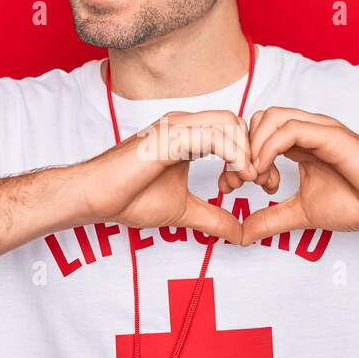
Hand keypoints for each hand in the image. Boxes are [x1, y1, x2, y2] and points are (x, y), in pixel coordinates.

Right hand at [80, 110, 257, 244]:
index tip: (263, 183)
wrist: (95, 197)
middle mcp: (185, 124)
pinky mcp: (169, 137)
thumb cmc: (130, 197)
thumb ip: (213, 218)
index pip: (234, 130)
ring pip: (229, 123)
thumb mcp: (184, 211)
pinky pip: (213, 136)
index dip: (253, 154)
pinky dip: (233, 155)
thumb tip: (240, 235)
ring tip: (250, 182)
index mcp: (189, 135)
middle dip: (257, 151)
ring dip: (247, 153)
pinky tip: (234, 179)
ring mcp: (176, 127)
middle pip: (238, 122)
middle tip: (263, 183)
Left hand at [227, 107, 358, 245]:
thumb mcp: (301, 213)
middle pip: (257, 119)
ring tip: (253, 178)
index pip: (256, 133)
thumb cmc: (355, 203)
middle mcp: (307, 130)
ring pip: (269, 117)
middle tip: (240, 182)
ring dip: (252, 147)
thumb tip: (241, 233)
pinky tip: (266, 174)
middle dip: (240, 149)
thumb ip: (270, 218)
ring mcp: (318, 129)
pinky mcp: (330, 134)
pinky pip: (289, 129)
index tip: (232, 187)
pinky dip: (268, 148)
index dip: (237, 157)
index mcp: (299, 143)